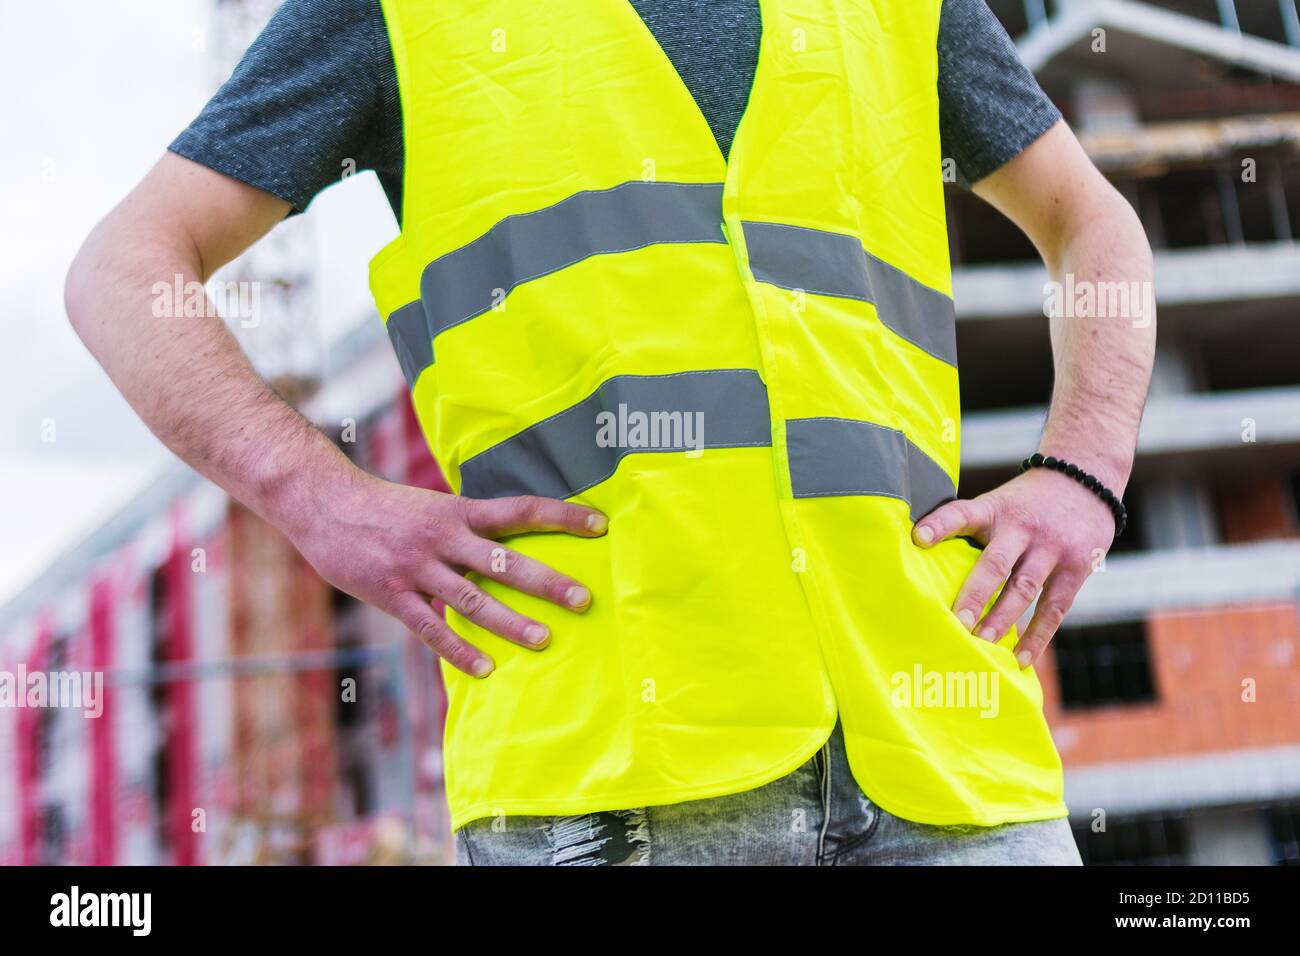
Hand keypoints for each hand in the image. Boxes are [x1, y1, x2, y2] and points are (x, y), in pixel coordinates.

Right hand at [288, 471, 606, 677]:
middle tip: (584, 599)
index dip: (562, 515)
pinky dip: (459, 650)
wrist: (323, 502)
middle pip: (505, 560)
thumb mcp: (433, 505)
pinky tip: (486, 669)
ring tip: (544, 639)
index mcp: (458, 511)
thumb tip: (511, 539)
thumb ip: (468, 524)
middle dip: (546, 582)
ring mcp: (418, 568)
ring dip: (510, 621)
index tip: (600, 524)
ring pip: (473, 598)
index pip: (520, 510)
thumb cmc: (384, 507)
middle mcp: (444, 537)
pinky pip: (431, 628)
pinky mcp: (392, 594)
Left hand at [911, 467, 1116, 668]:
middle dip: (975, 593)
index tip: (918, 538)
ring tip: (983, 643)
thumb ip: (970, 530)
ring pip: (1025, 588)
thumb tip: (923, 560)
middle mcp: (1022, 528)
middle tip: (957, 621)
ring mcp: (1052, 548)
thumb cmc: (1025, 503)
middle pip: (996, 563)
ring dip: (1003, 618)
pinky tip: (1020, 658)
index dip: (940, 524)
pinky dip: (1038, 636)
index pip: (963, 513)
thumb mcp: (997, 503)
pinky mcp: (1077, 568)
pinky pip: (1055, 607)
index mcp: (995, 510)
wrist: (1086, 479)